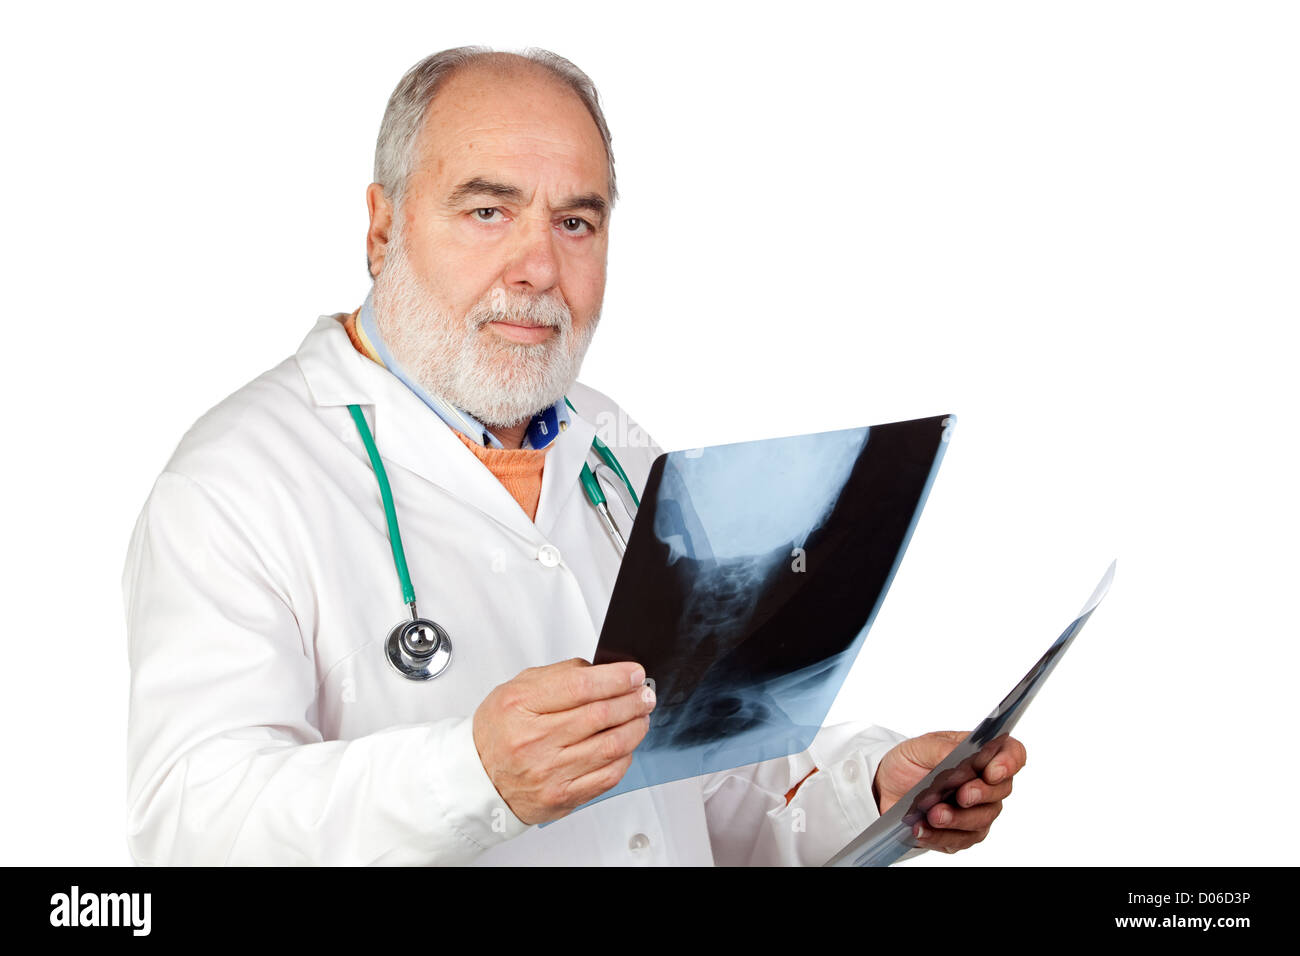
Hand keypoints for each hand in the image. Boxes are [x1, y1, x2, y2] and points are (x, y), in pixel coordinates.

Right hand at [472, 657, 655, 824]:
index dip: (615, 677)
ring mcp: (549, 773)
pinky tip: (625, 746)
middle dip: (632, 700)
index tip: (633, 672)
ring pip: (611, 746)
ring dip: (635, 727)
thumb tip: (601, 671)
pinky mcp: (563, 797)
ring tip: (640, 716)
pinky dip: (625, 757)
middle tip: (644, 693)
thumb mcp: (516, 689)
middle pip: (600, 715)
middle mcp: (534, 741)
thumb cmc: (498, 732)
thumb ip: (559, 675)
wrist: (478, 779)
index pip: (580, 686)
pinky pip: (608, 776)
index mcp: (521, 707)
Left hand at [873, 730, 1026, 853]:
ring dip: (958, 819)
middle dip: (982, 793)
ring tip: (934, 815)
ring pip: (982, 819)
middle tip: (962, 795)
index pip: (1011, 753)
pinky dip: (940, 836)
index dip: (1009, 761)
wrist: (886, 788)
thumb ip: (942, 748)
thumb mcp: (919, 747)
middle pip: (1001, 790)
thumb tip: (962, 753)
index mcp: (979, 753)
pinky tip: (922, 829)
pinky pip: (960, 840)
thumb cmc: (909, 763)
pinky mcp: (960, 834)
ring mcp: (976, 811)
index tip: (993, 770)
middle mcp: (984, 783)